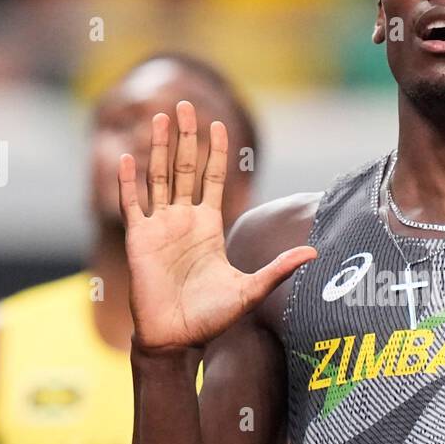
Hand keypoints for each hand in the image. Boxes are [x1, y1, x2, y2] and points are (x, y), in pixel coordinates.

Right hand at [118, 101, 316, 351]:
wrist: (178, 338)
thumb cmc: (212, 318)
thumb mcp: (252, 289)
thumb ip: (280, 268)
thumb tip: (315, 252)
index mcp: (208, 227)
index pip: (211, 179)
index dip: (214, 152)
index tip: (218, 124)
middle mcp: (183, 221)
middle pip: (184, 169)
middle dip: (186, 137)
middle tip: (186, 105)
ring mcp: (159, 228)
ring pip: (159, 178)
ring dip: (159, 148)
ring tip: (161, 117)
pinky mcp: (139, 240)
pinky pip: (133, 205)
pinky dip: (130, 182)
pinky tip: (130, 159)